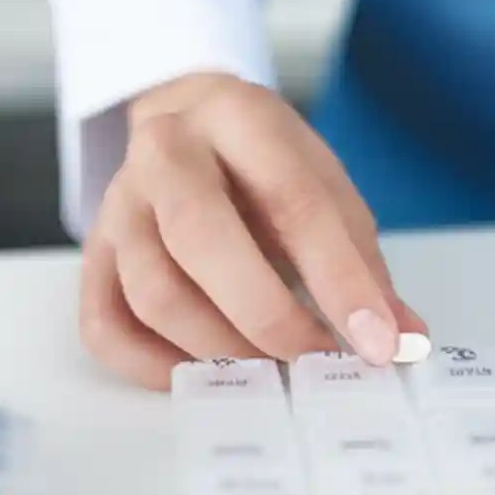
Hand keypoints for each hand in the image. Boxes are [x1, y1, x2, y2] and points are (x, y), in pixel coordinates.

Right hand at [80, 73, 425, 389]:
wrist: (187, 126)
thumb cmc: (265, 168)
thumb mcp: (327, 191)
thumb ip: (362, 264)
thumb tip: (402, 340)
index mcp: (238, 117)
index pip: (293, 200)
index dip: (340, 281)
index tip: (378, 343)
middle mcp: (164, 150)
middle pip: (200, 236)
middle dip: (267, 316)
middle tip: (313, 361)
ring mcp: (118, 203)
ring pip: (151, 290)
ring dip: (219, 348)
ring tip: (270, 372)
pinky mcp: (92, 254)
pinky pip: (104, 324)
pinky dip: (153, 367)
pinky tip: (205, 377)